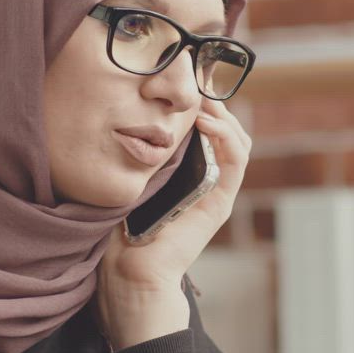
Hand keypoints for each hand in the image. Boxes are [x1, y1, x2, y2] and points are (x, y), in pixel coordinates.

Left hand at [95, 99, 251, 349]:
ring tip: (200, 97)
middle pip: (223, 128)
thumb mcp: (123, 178)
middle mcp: (205, 179)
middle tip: (192, 78)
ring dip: (223, 113)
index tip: (179, 78)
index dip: (196, 100)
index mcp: (184, 173)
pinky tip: (205, 121)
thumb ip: (130, 153)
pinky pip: (237, 160)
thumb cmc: (116, 231)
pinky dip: (227, 135)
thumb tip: (116, 115)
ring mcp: (217, 190)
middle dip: (212, 100)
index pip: (202, 127)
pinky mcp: (221, 202)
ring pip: (237, 139)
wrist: (129, 274)